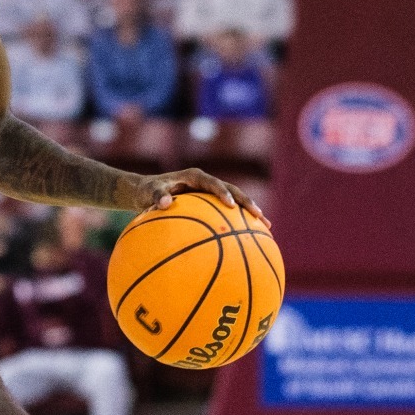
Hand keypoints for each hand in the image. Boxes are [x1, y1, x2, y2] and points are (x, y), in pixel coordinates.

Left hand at [130, 168, 263, 221]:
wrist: (147, 191)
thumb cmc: (147, 191)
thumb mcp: (149, 192)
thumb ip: (157, 196)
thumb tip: (165, 203)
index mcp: (194, 177)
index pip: (212, 183)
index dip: (223, 192)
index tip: (231, 205)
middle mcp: (206, 183)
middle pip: (232, 191)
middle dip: (247, 203)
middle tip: (259, 216)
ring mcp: (210, 193)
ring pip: (236, 201)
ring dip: (250, 212)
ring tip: (267, 227)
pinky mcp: (210, 204)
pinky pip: (227, 213)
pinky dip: (240, 222)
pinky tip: (252, 238)